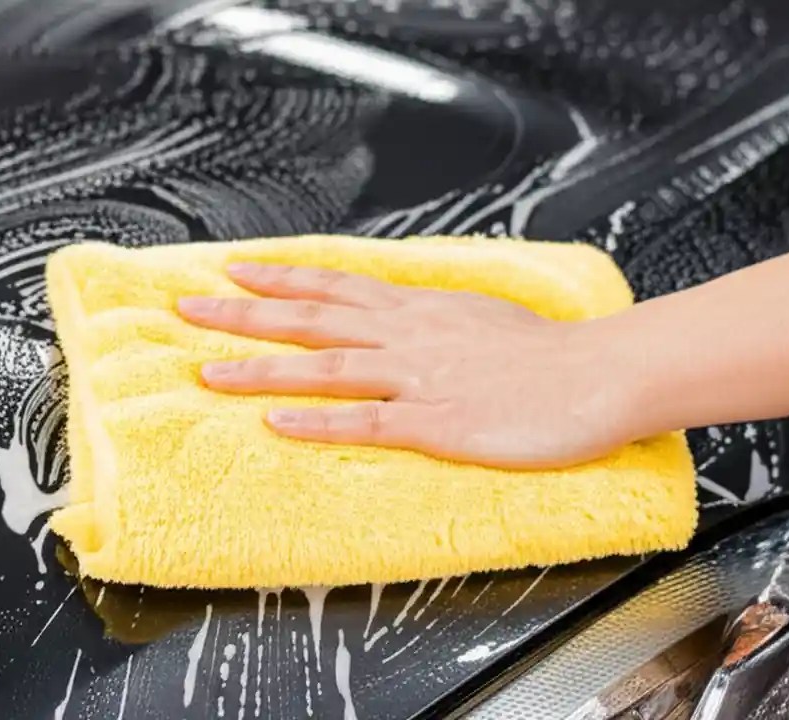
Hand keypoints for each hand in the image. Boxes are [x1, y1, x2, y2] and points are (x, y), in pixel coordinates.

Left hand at [176, 263, 643, 469]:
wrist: (600, 375)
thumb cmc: (550, 354)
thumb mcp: (481, 317)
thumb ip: (435, 318)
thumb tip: (402, 315)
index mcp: (421, 309)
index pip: (336, 287)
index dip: (280, 279)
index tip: (233, 272)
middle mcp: (409, 337)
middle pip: (313, 320)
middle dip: (245, 315)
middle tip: (188, 308)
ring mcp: (421, 380)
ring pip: (327, 369)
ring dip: (263, 368)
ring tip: (208, 371)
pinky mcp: (440, 424)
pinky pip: (368, 424)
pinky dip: (319, 422)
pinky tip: (277, 422)